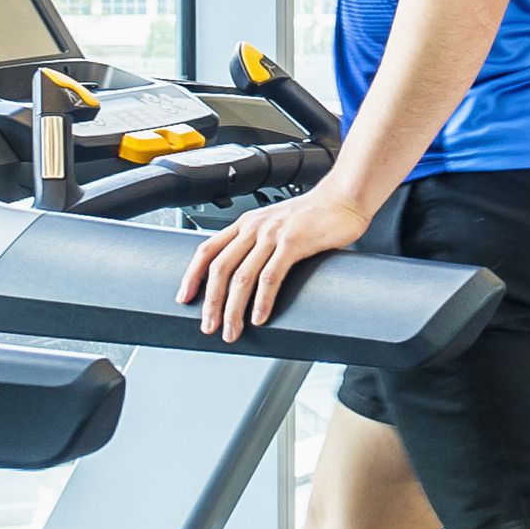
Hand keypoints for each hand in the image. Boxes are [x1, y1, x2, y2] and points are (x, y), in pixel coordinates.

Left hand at [180, 183, 376, 336]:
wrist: (344, 198)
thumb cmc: (315, 215)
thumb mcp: (277, 225)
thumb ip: (260, 244)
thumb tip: (246, 276)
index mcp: (246, 223)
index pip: (207, 250)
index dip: (192, 276)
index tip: (185, 298)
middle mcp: (254, 227)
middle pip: (220, 268)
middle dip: (210, 302)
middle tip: (209, 325)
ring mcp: (273, 234)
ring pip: (242, 276)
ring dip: (233, 309)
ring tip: (232, 330)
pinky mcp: (293, 242)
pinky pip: (271, 276)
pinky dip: (262, 300)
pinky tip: (259, 317)